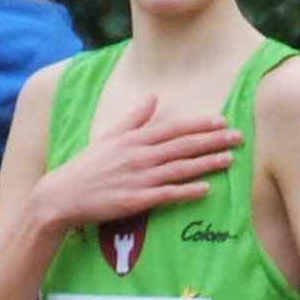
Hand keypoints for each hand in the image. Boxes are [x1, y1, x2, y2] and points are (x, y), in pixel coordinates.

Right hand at [35, 93, 237, 229]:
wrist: (61, 196)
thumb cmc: (86, 167)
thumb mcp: (108, 137)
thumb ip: (134, 119)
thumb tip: (153, 98)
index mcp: (133, 140)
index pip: (174, 128)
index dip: (200, 125)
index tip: (222, 122)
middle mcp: (139, 156)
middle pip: (183, 146)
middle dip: (213, 141)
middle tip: (238, 138)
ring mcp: (138, 178)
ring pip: (180, 169)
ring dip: (206, 164)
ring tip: (229, 160)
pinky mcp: (135, 201)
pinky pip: (166, 195)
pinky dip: (186, 191)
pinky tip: (205, 189)